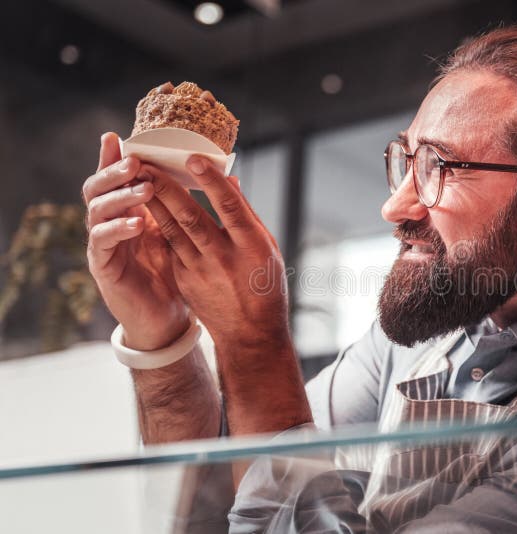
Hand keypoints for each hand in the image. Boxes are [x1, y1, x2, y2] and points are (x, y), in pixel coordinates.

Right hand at [83, 133, 189, 350]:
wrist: (166, 320)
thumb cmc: (178, 275)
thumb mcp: (187, 236)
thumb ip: (194, 207)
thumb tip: (230, 178)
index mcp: (129, 212)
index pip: (116, 179)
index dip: (113, 158)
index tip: (117, 136)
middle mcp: (111, 223)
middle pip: (97, 188)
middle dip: (114, 171)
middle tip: (135, 160)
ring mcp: (103, 245)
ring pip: (96, 211)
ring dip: (120, 196)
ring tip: (144, 188)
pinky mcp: (103, 268)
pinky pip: (102, 243)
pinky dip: (117, 229)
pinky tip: (137, 223)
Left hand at [141, 155, 289, 362]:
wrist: (250, 333)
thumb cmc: (265, 284)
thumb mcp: (267, 249)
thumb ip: (246, 215)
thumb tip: (231, 180)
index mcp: (252, 246)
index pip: (229, 206)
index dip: (210, 181)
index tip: (193, 158)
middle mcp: (225, 257)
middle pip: (192, 216)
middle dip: (167, 187)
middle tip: (149, 163)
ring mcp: (201, 271)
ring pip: (173, 230)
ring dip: (154, 202)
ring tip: (139, 178)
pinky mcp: (185, 280)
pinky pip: (171, 246)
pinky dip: (159, 223)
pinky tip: (148, 205)